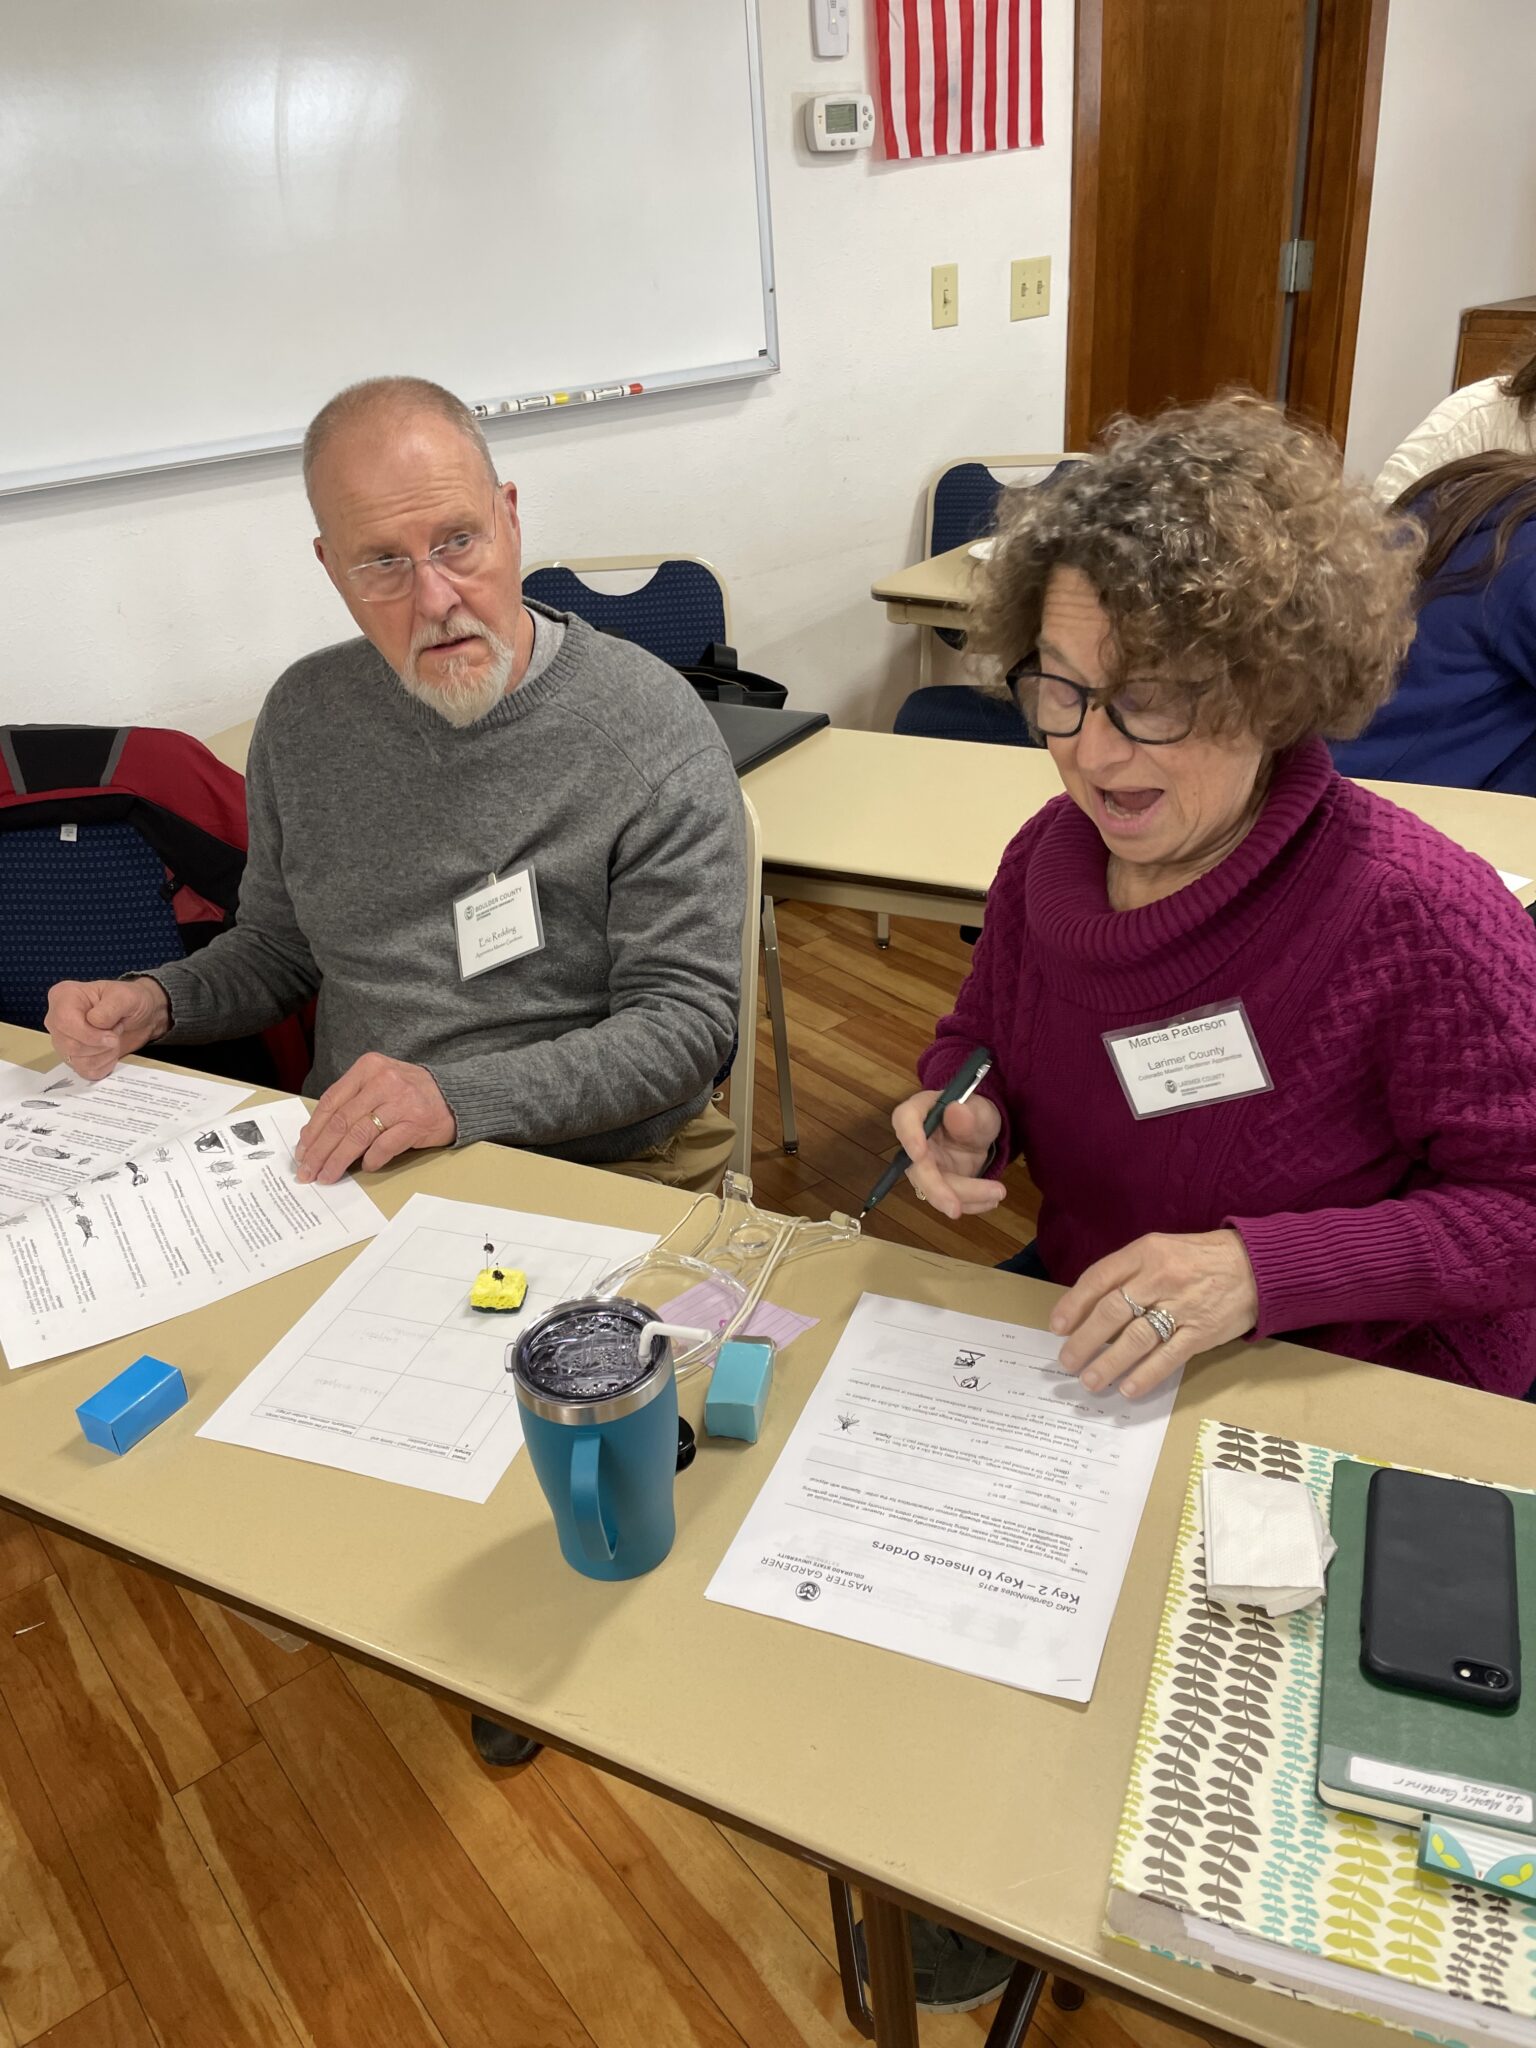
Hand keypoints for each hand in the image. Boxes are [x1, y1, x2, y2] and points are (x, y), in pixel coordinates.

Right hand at [45, 978, 168, 1079]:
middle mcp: (57, 1020)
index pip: (64, 1023)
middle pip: (71, 1045)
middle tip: (115, 1032)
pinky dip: (104, 1065)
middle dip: (101, 1045)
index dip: (90, 1035)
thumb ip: (109, 1008)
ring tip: (113, 1039)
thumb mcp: (125, 996)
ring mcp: (63, 1041)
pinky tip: (111, 1051)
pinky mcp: (74, 1058)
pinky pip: (85, 1071)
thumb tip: (94, 1023)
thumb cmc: (129, 1001)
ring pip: (77, 1061)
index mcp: (63, 997)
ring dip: (105, 1054)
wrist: (141, 1016)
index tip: (112, 1035)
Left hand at [295, 1052, 455, 1184]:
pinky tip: (364, 1168)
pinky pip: (384, 1146)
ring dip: (338, 1160)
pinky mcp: (416, 1122)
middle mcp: (383, 1081)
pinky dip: (371, 1160)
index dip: (312, 1130)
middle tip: (308, 1171)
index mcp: (368, 1068)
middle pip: (341, 1121)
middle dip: (320, 1151)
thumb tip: (313, 1134)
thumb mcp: (377, 1084)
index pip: (331, 1101)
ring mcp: (401, 1102)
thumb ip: (349, 1102)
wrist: (455, 1096)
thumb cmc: (410, 1093)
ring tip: (327, 1176)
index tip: (302, 1152)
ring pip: (358, 1135)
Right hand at [891, 1088, 1004, 1218]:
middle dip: (936, 1190)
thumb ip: (968, 1113)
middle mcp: (915, 1142)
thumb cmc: (974, 1114)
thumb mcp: (979, 1110)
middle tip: (955, 1209)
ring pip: (935, 1189)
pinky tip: (991, 1199)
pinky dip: (972, 1203)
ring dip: (965, 1198)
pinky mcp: (937, 1184)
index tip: (920, 1154)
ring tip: (997, 1193)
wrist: (980, 1131)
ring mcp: (924, 1166)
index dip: (909, 1137)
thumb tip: (956, 1111)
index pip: (904, 1119)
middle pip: (917, 1168)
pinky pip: (950, 1198)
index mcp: (918, 1112)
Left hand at [1051, 1229, 1257, 1399]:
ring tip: (1090, 1381)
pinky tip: (1127, 1388)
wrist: (1256, 1266)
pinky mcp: (1201, 1333)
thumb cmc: (1199, 1259)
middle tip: (1066, 1361)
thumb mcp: (1159, 1250)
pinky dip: (1145, 1375)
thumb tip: (1090, 1306)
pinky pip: (1168, 1357)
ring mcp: (1182, 1307)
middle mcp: (1160, 1278)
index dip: (1073, 1305)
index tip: (1056, 1327)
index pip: (1099, 1279)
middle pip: (1112, 1312)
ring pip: (1135, 1338)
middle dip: (1084, 1340)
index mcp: (1145, 1253)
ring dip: (1108, 1363)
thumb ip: (1128, 1272)